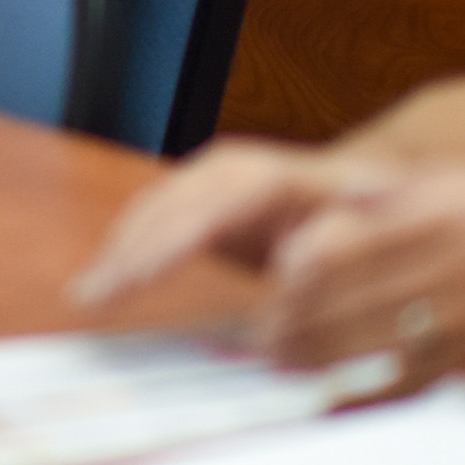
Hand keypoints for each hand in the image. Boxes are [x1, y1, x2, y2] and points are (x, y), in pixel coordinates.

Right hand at [71, 138, 381, 306]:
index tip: (136, 276)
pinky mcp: (201, 199)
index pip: (210, 204)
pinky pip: (154, 220)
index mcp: (276, 178)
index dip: (169, 240)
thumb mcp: (367, 236)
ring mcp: (213, 180)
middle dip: (131, 250)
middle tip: (95, 295)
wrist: (373, 191)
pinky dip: (128, 250)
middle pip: (169, 205)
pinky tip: (107, 281)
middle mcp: (235, 170)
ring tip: (91, 294)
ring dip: (121, 252)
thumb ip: (334, 252)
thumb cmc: (373, 221)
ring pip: (154, 210)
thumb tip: (297, 264)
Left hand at [255, 162, 464, 377]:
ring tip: (278, 362)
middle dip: (292, 319)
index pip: (341, 244)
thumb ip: (396, 194)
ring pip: (369, 340)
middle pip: (344, 297)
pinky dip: (366, 383)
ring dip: (316, 356)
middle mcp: (447, 259)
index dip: (295, 271)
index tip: (275, 280)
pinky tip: (335, 389)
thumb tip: (332, 203)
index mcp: (437, 211)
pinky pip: (411, 375)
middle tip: (258, 334)